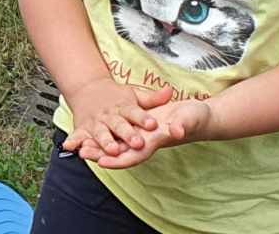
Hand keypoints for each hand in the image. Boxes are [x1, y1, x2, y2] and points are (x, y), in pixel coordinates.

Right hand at [62, 79, 166, 163]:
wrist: (87, 88)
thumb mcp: (133, 94)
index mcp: (123, 107)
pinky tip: (71, 147)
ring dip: (106, 141)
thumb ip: (152, 98)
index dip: (144, 118)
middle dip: (128, 134)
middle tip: (137, 142)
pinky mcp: (83, 128)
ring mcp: (95, 122)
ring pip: (101, 133)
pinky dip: (74, 141)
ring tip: (112, 149)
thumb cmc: (115, 96)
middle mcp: (109, 115)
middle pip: (119, 125)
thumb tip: (170, 92)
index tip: (153, 124)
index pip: (136, 113)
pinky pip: (77, 136)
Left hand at [76, 92, 211, 168]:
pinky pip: (119, 134)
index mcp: (156, 140)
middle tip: (83, 153)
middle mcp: (146, 140)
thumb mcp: (189, 118)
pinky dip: (105, 136)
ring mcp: (142, 134)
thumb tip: (176, 131)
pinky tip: (90, 137)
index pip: (135, 154)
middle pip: (122, 152)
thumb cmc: (195, 118)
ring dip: (100, 146)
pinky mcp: (139, 126)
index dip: (119, 159)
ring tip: (80, 147)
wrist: (198, 116)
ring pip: (118, 144)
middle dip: (103, 154)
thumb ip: (182, 124)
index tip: (103, 162)